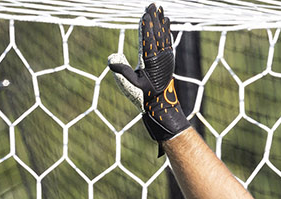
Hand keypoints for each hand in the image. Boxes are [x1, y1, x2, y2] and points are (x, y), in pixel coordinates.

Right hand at [106, 4, 191, 145]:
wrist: (161, 106)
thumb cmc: (143, 97)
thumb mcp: (129, 86)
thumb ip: (120, 71)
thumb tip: (111, 56)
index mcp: (150, 62)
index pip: (147, 40)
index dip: (145, 26)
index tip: (144, 14)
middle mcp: (160, 58)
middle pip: (157, 33)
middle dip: (155, 18)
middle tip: (153, 4)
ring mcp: (166, 58)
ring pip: (164, 35)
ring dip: (162, 21)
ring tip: (161, 9)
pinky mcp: (169, 60)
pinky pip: (168, 42)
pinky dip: (167, 31)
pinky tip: (167, 24)